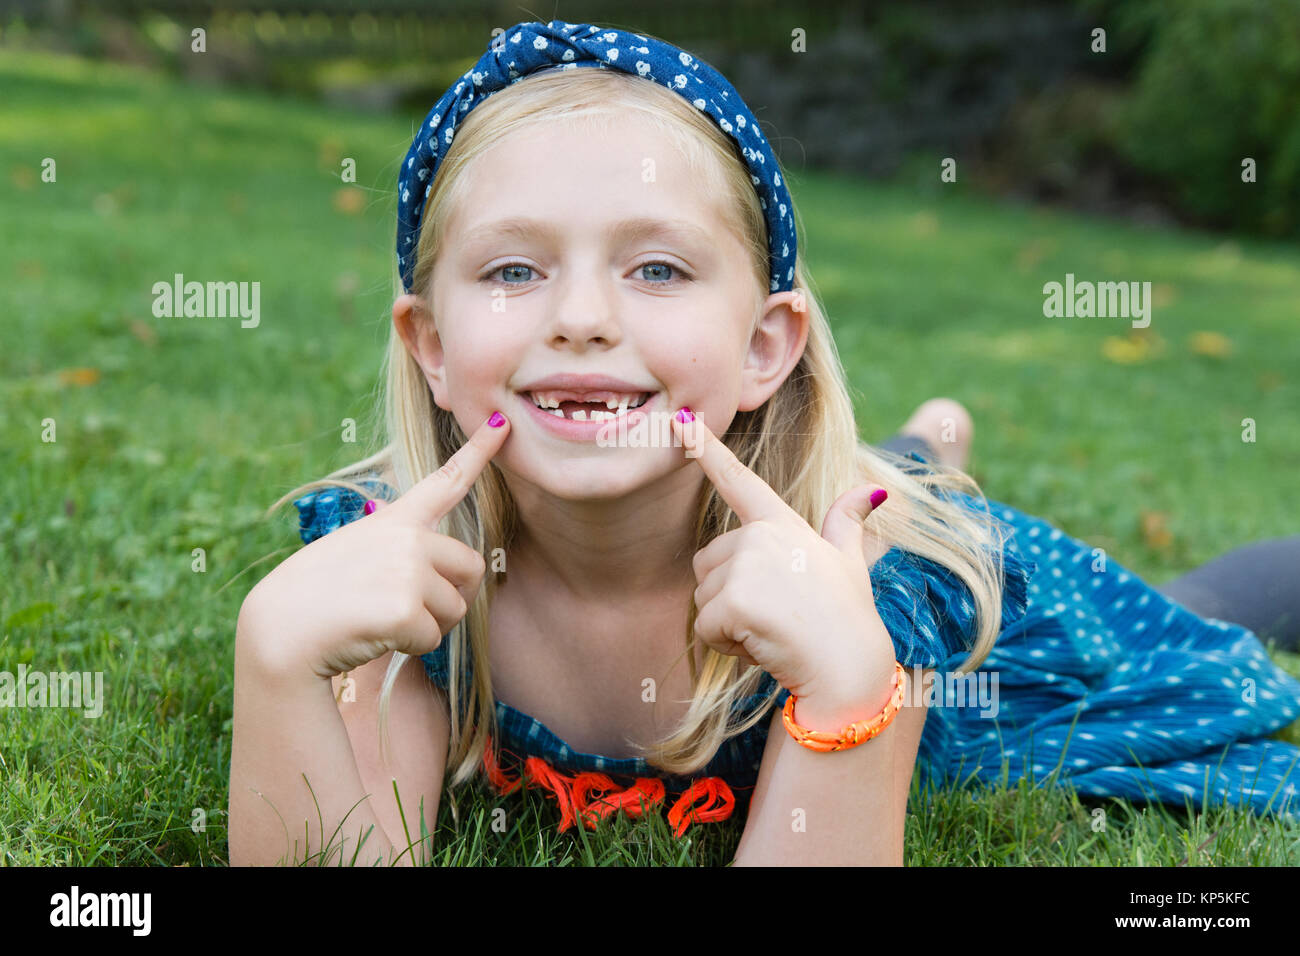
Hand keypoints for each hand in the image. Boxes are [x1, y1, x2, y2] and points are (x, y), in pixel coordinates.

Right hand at [238, 413, 510, 679]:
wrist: (280, 630)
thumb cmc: (315, 595)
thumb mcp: (354, 548)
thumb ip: (395, 543)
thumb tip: (419, 542)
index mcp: (395, 520)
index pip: (446, 481)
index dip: (479, 450)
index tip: (501, 422)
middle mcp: (408, 538)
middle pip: (471, 569)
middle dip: (451, 597)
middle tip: (409, 611)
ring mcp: (409, 570)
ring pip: (455, 609)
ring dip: (429, 625)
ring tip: (381, 622)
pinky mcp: (407, 608)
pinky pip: (433, 638)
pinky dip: (410, 647)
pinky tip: (374, 637)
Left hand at [670, 409, 897, 724]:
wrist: (849, 666)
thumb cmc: (847, 616)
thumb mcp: (849, 561)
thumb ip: (846, 523)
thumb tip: (874, 489)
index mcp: (781, 523)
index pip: (739, 480)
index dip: (706, 448)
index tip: (681, 421)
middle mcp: (759, 536)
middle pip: (707, 564)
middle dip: (729, 596)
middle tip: (775, 614)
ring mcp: (746, 565)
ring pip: (704, 598)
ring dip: (728, 623)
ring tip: (772, 629)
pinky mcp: (734, 599)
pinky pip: (705, 627)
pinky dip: (727, 644)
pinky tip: (763, 645)